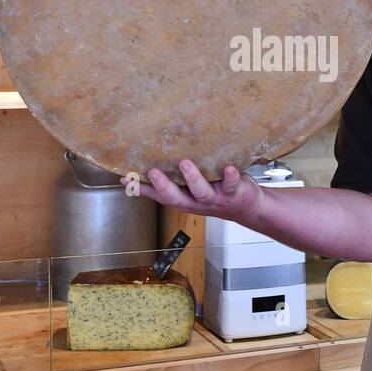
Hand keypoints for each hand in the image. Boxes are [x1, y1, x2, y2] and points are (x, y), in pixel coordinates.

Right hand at [128, 159, 262, 224]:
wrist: (246, 208)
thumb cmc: (214, 192)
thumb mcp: (189, 189)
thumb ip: (172, 180)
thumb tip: (149, 163)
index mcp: (182, 198)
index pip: (157, 195)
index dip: (141, 188)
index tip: (125, 178)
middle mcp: (194, 201)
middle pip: (175, 197)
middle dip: (163, 185)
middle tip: (152, 172)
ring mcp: (213, 198)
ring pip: (201, 191)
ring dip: (193, 178)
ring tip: (185, 163)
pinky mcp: (232, 192)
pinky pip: (231, 184)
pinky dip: (230, 176)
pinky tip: (229, 168)